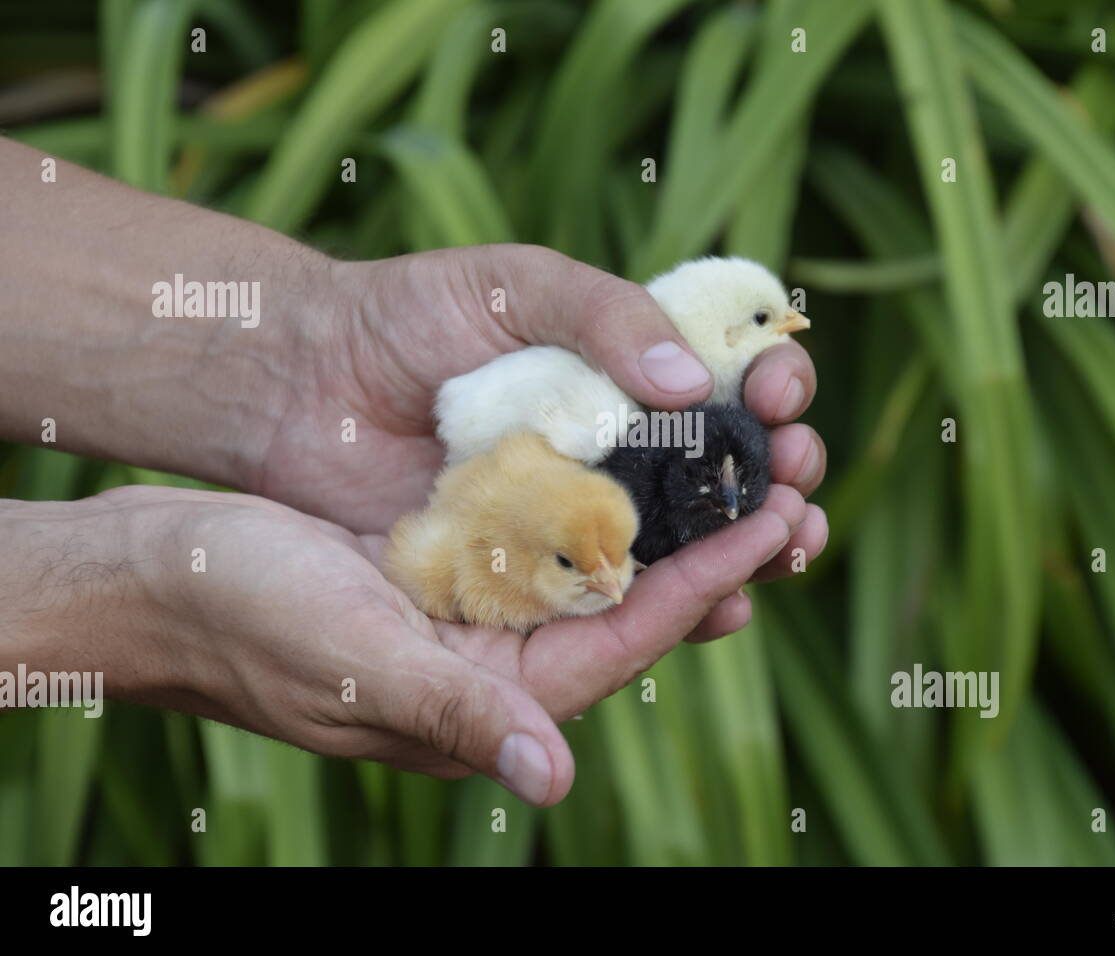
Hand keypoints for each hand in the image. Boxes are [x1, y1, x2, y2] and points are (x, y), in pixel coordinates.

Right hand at [17, 483, 804, 804]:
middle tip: (789, 485)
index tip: (778, 523)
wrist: (161, 575)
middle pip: (634, 607)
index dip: (709, 583)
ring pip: (604, 566)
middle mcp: (498, 661)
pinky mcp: (455, 564)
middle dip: (715, 551)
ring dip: (672, 517)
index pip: (626, 641)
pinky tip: (641, 453)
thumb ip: (452, 714)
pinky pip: (552, 532)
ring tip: (742, 462)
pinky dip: (602, 495)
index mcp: (488, 698)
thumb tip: (556, 777)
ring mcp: (479, 611)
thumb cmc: (242, 619)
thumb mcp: (351, 660)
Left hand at [252, 244, 828, 597]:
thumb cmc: (408, 314)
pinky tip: (727, 604)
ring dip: (754, 544)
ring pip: (693, 536)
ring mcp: (582, 507)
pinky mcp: (540, 566)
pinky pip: (621, 590)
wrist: (301, 383)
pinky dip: (681, 601)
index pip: (733, 378)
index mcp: (628, 362)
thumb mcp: (517, 284)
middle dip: (782, 471)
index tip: (774, 398)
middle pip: (731, 465)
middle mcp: (620, 439)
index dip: (772, 388)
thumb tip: (696, 382)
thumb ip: (608, 315)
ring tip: (786, 547)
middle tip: (793, 479)